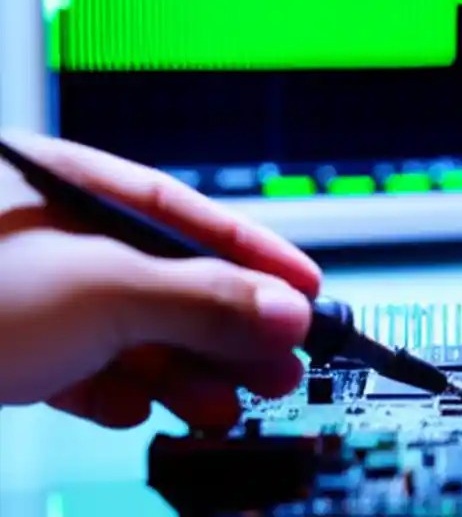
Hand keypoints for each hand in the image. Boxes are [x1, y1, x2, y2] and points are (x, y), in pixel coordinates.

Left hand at [0, 131, 321, 429]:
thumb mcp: (103, 288)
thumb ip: (202, 298)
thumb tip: (283, 309)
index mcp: (60, 183)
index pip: (177, 209)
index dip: (250, 249)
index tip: (302, 286)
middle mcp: (43, 235)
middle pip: (161, 279)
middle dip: (225, 329)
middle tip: (278, 363)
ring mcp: (20, 296)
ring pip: (124, 331)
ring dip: (181, 372)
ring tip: (223, 401)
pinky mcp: (2, 353)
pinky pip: (78, 370)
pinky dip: (118, 392)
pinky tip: (143, 408)